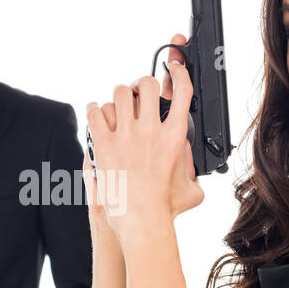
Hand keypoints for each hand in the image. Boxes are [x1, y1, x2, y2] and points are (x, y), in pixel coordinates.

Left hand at [85, 32, 203, 239]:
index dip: (178, 72)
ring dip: (118, 95)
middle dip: (141, 83)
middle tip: (137, 93)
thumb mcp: (191, 188)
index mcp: (174, 137)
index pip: (182, 90)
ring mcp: (126, 136)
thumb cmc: (163, 207)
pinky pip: (96, 111)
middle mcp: (151, 131)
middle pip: (147, 84)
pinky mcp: (104, 143)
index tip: (172, 66)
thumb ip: (193, 172)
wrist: (139, 220)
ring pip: (120, 92)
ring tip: (116, 105)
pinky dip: (95, 108)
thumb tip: (193, 166)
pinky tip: (96, 114)